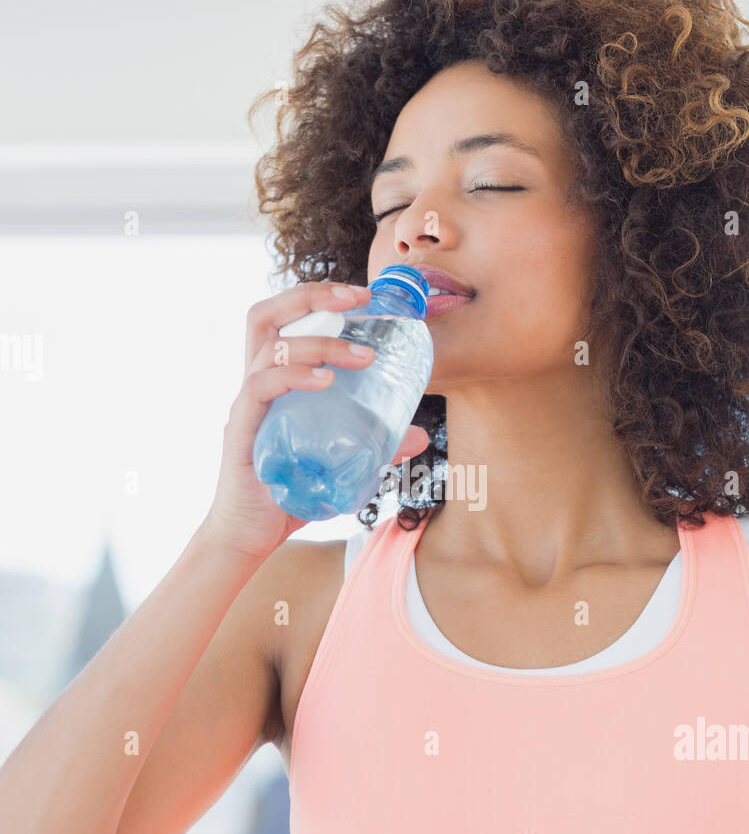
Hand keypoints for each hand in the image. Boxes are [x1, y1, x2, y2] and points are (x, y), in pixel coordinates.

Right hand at [200, 281, 429, 561]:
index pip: (283, 320)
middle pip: (265, 315)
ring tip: (363, 357)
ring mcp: (246, 404)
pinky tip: (326, 383)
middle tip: (357, 299)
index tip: (362, 296)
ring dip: (321, 344)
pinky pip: (261, 387)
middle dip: (310, 296)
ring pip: (272, 348)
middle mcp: (255, 383)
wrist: (250, 536)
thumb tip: (420, 434)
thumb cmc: (288, 493)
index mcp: (273, 381)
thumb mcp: (342, 464)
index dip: (316, 297)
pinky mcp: (242, 429)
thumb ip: (377, 447)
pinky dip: (295, 377)